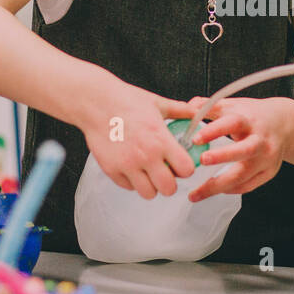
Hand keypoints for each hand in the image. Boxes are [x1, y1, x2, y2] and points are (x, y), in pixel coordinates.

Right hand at [77, 78, 196, 198]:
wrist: (96, 102)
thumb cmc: (126, 100)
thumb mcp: (158, 103)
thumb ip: (180, 110)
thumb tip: (198, 111)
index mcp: (160, 140)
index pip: (186, 169)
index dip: (186, 169)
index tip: (181, 164)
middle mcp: (145, 156)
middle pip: (168, 188)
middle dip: (170, 183)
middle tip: (166, 173)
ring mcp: (127, 165)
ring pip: (148, 193)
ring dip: (151, 186)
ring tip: (148, 173)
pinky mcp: (111, 169)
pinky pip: (128, 187)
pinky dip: (132, 182)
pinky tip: (132, 167)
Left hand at [185, 96, 292, 200]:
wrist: (284, 125)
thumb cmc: (254, 116)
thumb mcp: (233, 105)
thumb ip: (209, 106)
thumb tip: (187, 109)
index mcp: (250, 120)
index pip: (233, 123)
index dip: (214, 130)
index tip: (195, 138)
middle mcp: (260, 140)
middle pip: (244, 150)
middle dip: (222, 157)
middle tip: (202, 161)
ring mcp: (266, 158)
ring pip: (243, 175)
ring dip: (218, 186)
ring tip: (196, 193)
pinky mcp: (269, 172)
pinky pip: (248, 186)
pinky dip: (230, 190)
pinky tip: (215, 190)